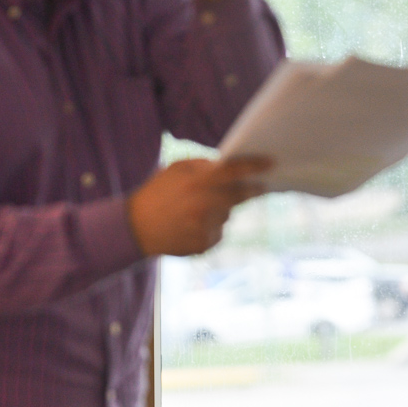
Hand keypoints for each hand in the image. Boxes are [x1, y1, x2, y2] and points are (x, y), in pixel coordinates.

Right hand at [126, 156, 270, 256]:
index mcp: (198, 182)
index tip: (271, 163)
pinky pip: (217, 231)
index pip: (235, 171)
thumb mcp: (176, 169)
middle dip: (250, 190)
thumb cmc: (157, 193)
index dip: (255, 167)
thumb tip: (229, 165)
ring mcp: (206, 226)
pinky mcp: (205, 243)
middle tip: (259, 186)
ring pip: (227, 215)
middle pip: (240, 196)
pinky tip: (190, 225)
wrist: (136, 228)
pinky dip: (210, 227)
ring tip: (195, 210)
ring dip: (220, 210)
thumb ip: (203, 166)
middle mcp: (206, 205)